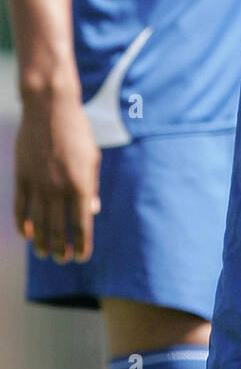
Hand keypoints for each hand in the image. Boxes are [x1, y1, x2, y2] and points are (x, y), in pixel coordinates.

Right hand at [14, 91, 100, 262]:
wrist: (50, 109)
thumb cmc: (77, 132)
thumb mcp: (92, 158)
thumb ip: (90, 187)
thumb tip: (91, 211)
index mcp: (80, 185)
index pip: (81, 225)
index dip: (81, 244)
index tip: (81, 256)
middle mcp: (58, 189)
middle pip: (58, 229)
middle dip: (61, 249)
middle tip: (62, 259)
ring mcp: (37, 184)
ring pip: (38, 224)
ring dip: (42, 243)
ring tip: (45, 254)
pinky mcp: (21, 178)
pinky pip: (21, 208)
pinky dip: (23, 225)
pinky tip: (27, 235)